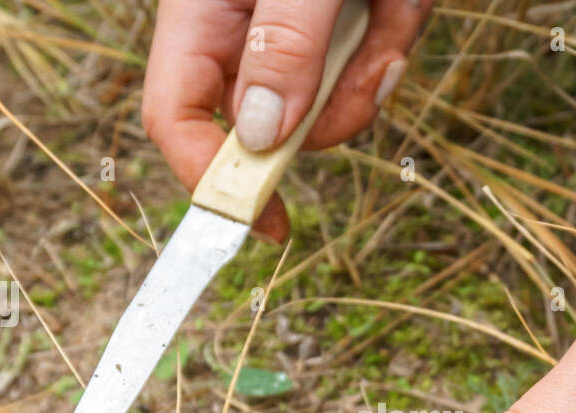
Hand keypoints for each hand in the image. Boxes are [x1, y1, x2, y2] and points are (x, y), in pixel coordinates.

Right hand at [142, 0, 431, 240]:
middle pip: (271, 126)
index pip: (177, 118)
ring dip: (375, 61)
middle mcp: (246, 27)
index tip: (267, 228)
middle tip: (371, 55)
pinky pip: (375, 58)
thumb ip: (283, 40)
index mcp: (204, 11)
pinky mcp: (347, 21)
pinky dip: (398, 31)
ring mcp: (300, 28)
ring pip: (335, 99)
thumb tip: (263, 138)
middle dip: (332, 107)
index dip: (212, 182)